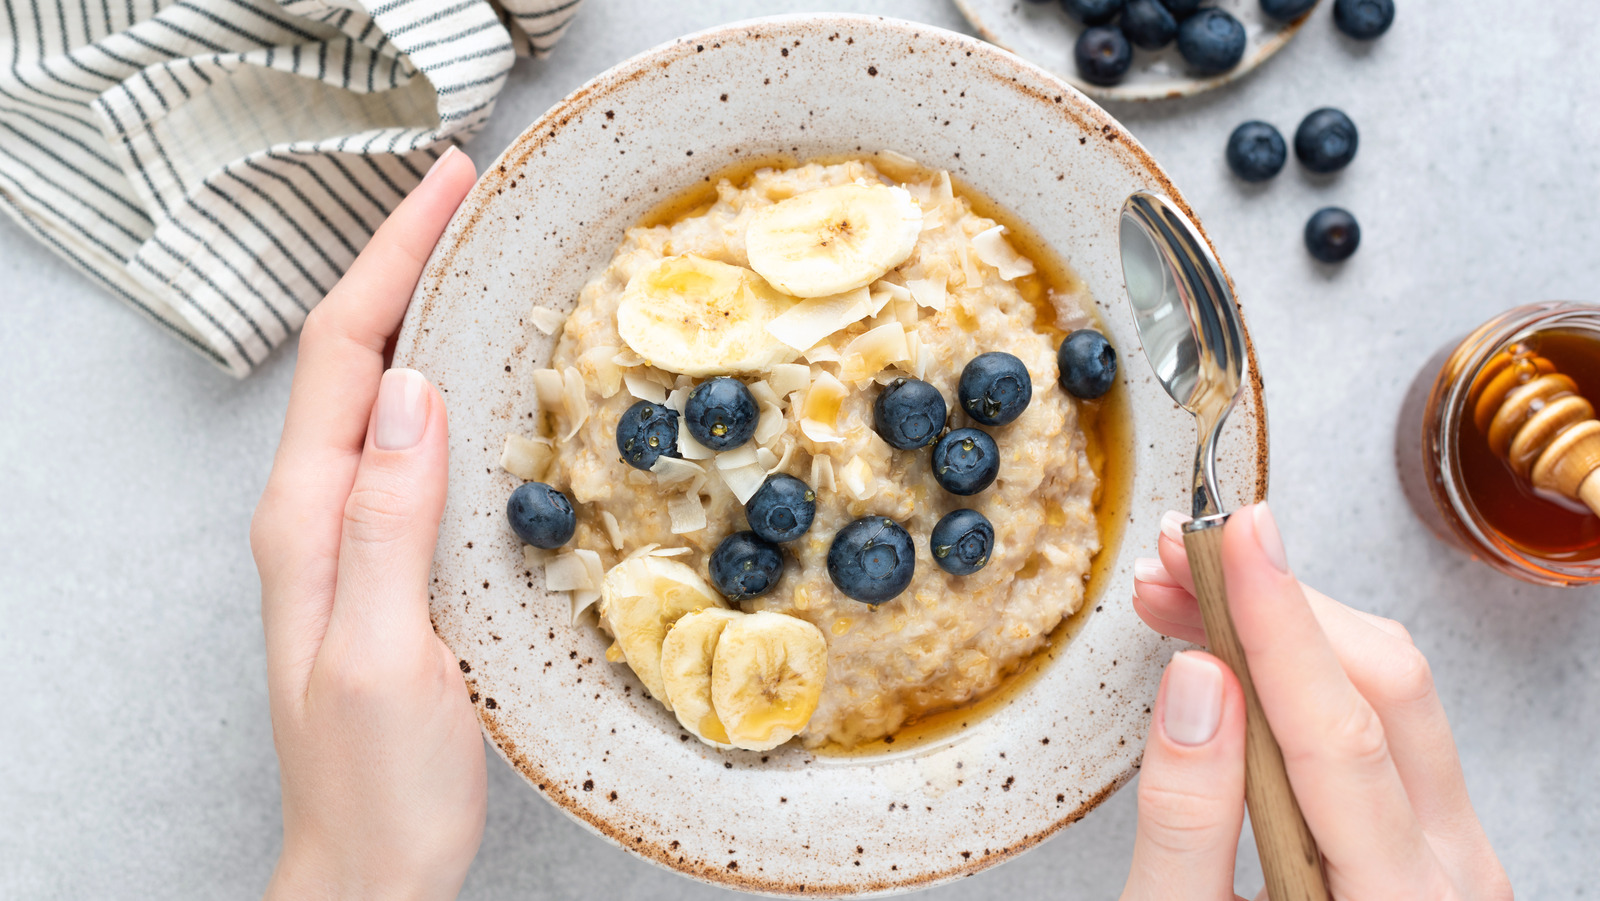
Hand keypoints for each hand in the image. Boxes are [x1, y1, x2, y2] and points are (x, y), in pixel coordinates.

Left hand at [250, 147, 485, 899]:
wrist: (371, 868)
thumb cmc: (379, 783)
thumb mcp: (388, 653)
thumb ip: (388, 523)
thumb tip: (416, 392)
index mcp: (309, 519)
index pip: (345, 354)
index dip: (392, 257)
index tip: (448, 185)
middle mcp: (318, 513)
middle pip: (355, 354)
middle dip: (405, 260)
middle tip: (472, 197)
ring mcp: (349, 535)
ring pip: (382, 391)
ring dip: (423, 311)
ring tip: (481, 256)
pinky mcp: (387, 559)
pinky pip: (410, 443)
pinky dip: (446, 381)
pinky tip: (486, 377)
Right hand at [1119, 503, 1511, 900]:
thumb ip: (1188, 819)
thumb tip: (1197, 680)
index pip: (1340, 731)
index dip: (1280, 621)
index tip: (1233, 538)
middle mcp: (1452, 875)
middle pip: (1387, 688)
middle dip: (1276, 605)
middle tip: (1176, 564)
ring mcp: (1452, 856)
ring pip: (1394, 694)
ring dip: (1288, 626)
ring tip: (1184, 600)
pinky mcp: (1427, 841)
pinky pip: (1384, 726)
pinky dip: (1304, 672)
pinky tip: (1234, 660)